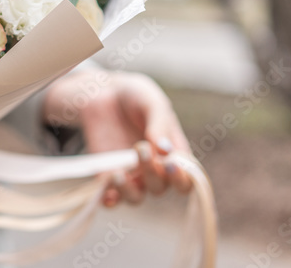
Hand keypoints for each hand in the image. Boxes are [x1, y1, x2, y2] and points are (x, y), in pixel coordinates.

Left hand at [41, 69, 192, 206]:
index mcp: (174, 154)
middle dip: (152, 172)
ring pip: (136, 197)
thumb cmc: (137, 97)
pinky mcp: (107, 173)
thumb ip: (160, 124)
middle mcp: (155, 169)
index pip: (186, 180)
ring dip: (128, 191)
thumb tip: (165, 151)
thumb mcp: (152, 103)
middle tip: (140, 147)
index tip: (170, 162)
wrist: (104, 92)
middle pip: (159, 187)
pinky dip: (109, 199)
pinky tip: (105, 193)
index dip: (181, 178)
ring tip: (118, 173)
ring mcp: (131, 174)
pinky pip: (110, 196)